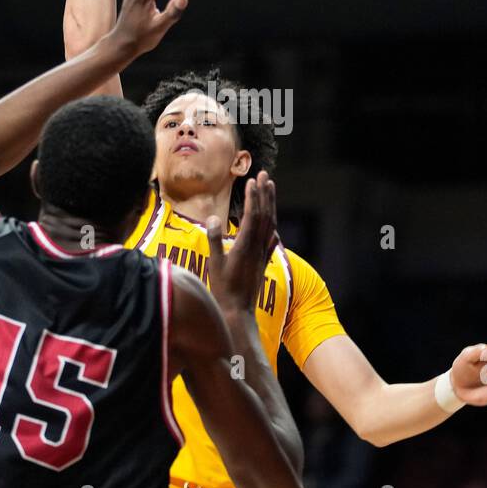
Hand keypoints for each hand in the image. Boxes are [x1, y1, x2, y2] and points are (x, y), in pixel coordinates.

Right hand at [206, 171, 277, 322]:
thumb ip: (214, 240)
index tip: (252, 181)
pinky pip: (271, 239)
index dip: (253, 197)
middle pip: (265, 215)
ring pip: (270, 224)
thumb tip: (213, 218)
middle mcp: (257, 247)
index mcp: (245, 246)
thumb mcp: (214, 264)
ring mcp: (262, 254)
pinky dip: (272, 226)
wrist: (238, 312)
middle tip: (264, 175)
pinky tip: (272, 224)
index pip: (252, 216)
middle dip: (265, 194)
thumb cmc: (222, 289)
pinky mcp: (262, 261)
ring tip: (270, 188)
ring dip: (270, 205)